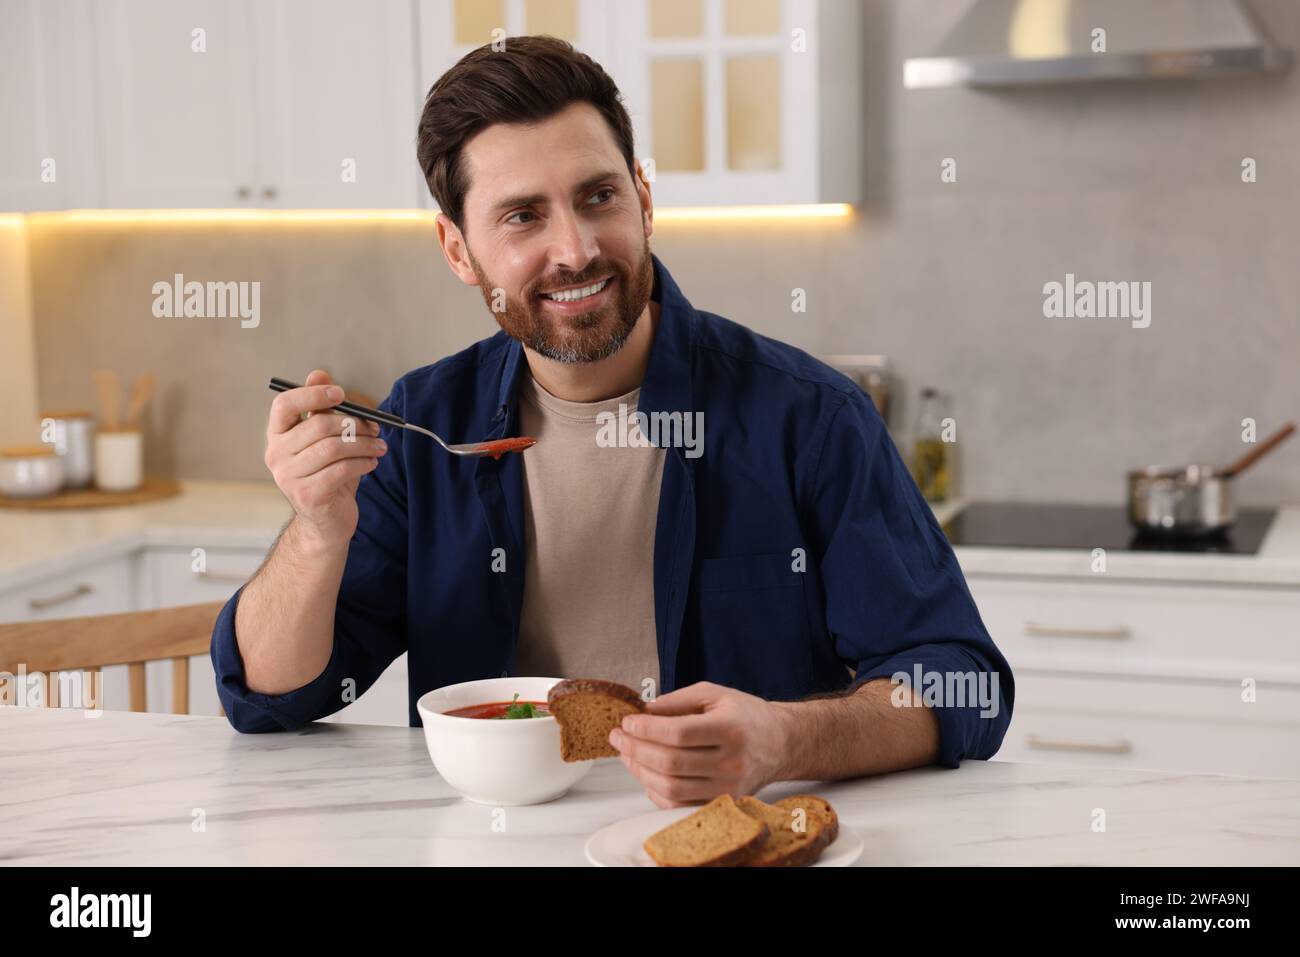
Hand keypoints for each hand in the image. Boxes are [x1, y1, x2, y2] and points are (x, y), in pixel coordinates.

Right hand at [264, 368, 386, 548]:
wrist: (326, 522)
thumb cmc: (327, 475)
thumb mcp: (325, 440)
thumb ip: (322, 410)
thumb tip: (319, 373)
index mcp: (277, 436)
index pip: (283, 404)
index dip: (312, 394)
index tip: (340, 393)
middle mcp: (275, 455)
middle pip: (318, 425)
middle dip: (354, 423)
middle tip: (376, 428)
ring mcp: (288, 477)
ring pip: (333, 447)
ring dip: (364, 444)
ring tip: (379, 447)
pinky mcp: (308, 495)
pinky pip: (342, 469)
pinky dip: (363, 463)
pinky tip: (372, 463)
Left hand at [608, 681, 790, 808]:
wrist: (781, 743)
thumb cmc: (746, 715)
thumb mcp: (716, 694)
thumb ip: (679, 699)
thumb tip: (644, 711)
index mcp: (730, 728)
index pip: (679, 733)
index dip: (647, 729)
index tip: (627, 722)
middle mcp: (731, 761)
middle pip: (672, 762)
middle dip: (636, 749)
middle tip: (618, 737)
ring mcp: (727, 786)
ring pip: (672, 787)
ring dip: (640, 771)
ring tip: (627, 754)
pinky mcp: (722, 802)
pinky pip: (679, 804)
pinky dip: (656, 791)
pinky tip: (645, 773)